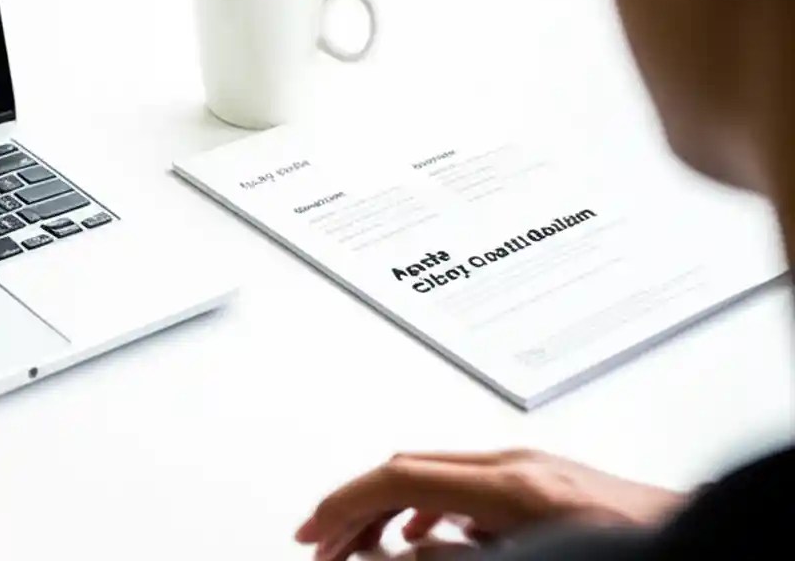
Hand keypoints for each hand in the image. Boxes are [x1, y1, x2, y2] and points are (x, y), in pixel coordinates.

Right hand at [295, 449, 683, 560]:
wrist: (702, 552)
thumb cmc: (627, 556)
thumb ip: (450, 559)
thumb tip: (389, 555)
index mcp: (509, 484)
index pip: (398, 478)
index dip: (343, 505)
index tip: (313, 532)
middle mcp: (517, 465)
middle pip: (407, 470)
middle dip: (355, 508)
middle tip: (321, 544)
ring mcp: (532, 469)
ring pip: (433, 476)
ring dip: (388, 512)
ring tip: (360, 549)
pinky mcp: (544, 482)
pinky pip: (465, 486)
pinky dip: (428, 510)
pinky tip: (424, 540)